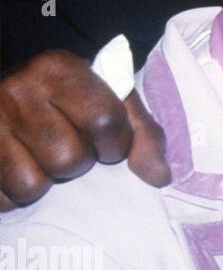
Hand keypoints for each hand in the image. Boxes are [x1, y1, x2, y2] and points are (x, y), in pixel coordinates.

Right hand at [0, 50, 169, 209]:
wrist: (5, 91)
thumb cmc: (68, 99)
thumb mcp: (111, 102)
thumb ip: (143, 134)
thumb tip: (160, 177)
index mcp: (60, 68)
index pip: (106, 121)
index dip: (115, 144)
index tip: (108, 143)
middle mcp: (19, 89)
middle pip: (69, 159)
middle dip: (78, 163)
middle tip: (68, 146)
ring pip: (32, 185)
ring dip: (45, 181)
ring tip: (41, 158)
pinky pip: (3, 200)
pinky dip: (12, 194)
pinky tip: (17, 167)